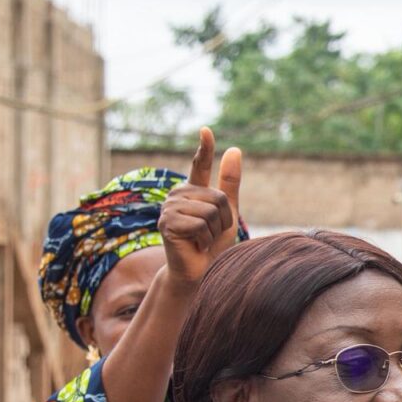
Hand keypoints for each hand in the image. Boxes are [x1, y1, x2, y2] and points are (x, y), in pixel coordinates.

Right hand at [161, 127, 241, 284]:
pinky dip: (205, 239)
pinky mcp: (167, 222)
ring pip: (210, 211)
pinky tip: (195, 245)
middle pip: (219, 197)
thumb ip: (230, 183)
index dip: (205, 148)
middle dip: (223, 220)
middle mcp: (178, 194)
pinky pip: (200, 224)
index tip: (206, 130)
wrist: (201, 271)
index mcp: (194, 190)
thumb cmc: (214, 242)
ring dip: (214, 231)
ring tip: (202, 239)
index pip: (200, 165)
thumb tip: (234, 149)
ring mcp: (170, 207)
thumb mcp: (228, 212)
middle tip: (210, 234)